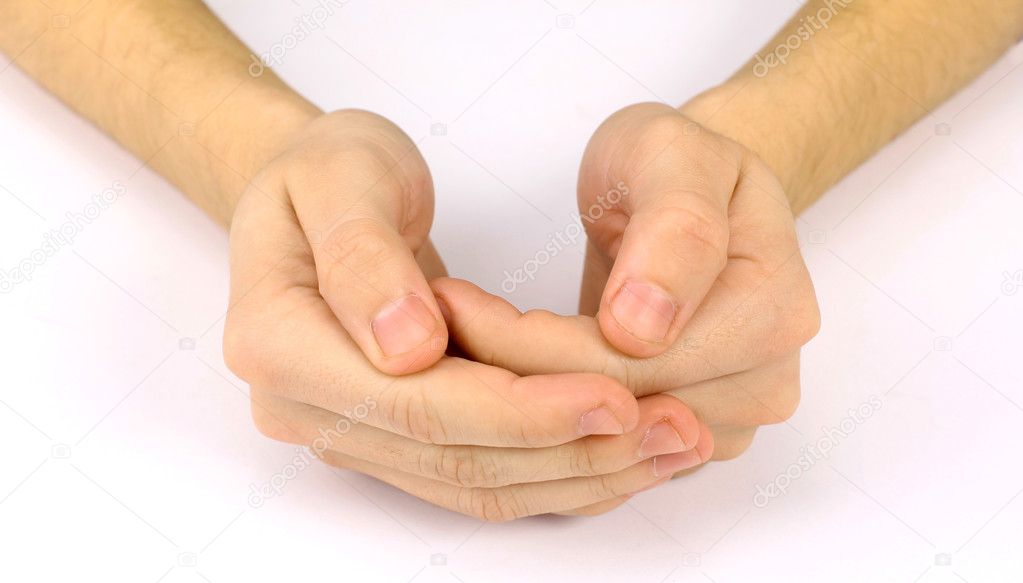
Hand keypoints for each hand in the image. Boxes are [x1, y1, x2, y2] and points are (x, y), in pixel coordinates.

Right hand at [223, 109, 707, 519]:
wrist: (318, 194)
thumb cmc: (328, 169)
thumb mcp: (338, 175)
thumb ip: (363, 257)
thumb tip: (406, 346)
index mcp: (280, 345)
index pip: (417, 403)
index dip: (521, 410)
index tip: (615, 394)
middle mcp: (305, 409)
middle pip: (454, 458)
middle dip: (571, 451)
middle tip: (674, 429)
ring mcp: (348, 431)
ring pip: (475, 481)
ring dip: (578, 472)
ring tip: (670, 444)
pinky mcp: (390, 438)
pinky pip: (479, 474)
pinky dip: (554, 469)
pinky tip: (622, 450)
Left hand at [433, 102, 819, 459]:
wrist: (691, 197)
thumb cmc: (676, 165)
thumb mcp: (674, 156)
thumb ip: (675, 228)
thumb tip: (644, 329)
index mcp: (772, 312)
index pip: (630, 360)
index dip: (528, 340)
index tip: (450, 300)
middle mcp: (764, 385)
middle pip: (613, 409)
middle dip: (509, 372)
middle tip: (432, 326)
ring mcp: (730, 422)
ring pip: (600, 440)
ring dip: (516, 401)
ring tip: (451, 346)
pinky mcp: (689, 442)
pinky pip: (604, 451)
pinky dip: (542, 421)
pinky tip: (490, 378)